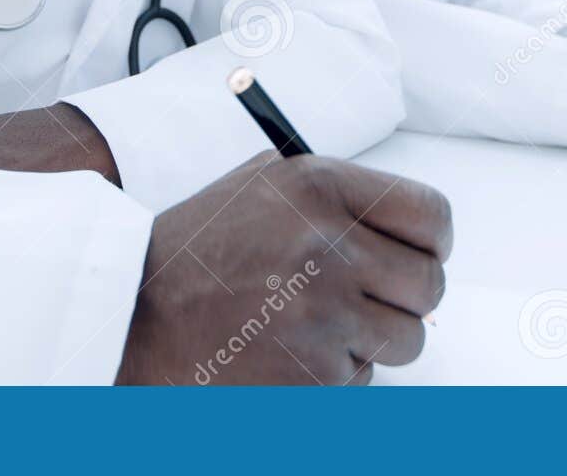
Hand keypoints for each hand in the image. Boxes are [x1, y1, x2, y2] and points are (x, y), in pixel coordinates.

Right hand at [119, 152, 452, 384]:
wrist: (132, 318)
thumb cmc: (198, 252)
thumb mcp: (265, 187)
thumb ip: (339, 197)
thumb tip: (412, 228)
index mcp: (320, 188)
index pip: (431, 217)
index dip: (434, 244)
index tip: (421, 256)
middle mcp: (328, 246)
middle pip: (429, 286)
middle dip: (406, 300)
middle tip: (370, 302)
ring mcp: (323, 313)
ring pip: (405, 340)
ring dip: (372, 341)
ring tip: (314, 325)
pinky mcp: (313, 373)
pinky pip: (363, 379)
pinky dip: (335, 374)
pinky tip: (287, 353)